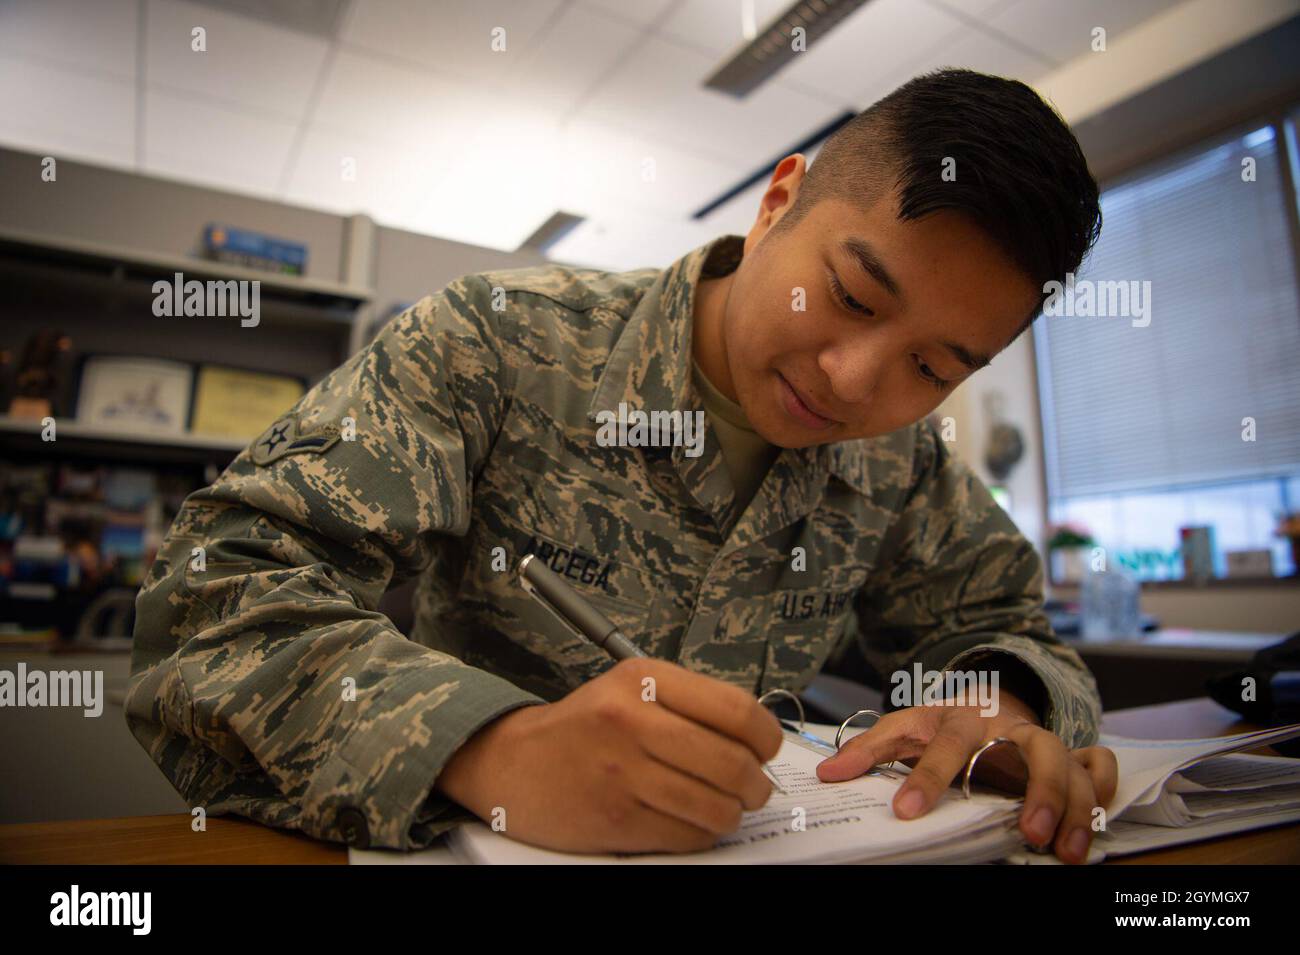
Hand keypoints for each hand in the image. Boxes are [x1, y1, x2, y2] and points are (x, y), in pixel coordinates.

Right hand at [435, 657, 782, 853]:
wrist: (512, 762)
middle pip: (733, 763)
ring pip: (715, 806)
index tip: (766, 748)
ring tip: (726, 806)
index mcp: (644, 680)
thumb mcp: (631, 688)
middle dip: (757, 784)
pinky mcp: (615, 819)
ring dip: (733, 813)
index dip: (767, 737)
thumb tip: (758, 735)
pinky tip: (692, 821)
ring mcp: (623, 774)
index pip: (737, 710)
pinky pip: (686, 836)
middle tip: (755, 787)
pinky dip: (702, 834)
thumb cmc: (584, 726)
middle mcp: (633, 722)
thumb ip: (690, 701)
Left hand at [815, 692, 1117, 863]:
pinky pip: (1100, 762)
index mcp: (961, 719)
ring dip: (1077, 804)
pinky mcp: (1070, 752)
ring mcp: (1043, 740)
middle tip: (1029, 832)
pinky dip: (1105, 787)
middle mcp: (1009, 728)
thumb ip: (868, 750)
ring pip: (1074, 762)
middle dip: (1038, 791)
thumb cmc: (942, 722)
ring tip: (1067, 850)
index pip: (945, 745)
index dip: (927, 778)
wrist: (983, 695)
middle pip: (1035, 749)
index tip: (906, 811)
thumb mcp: (903, 727)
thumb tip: (828, 775)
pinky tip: (1097, 821)